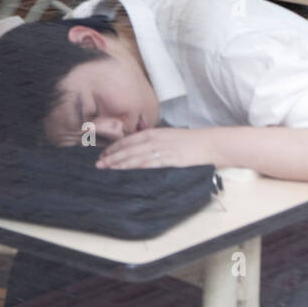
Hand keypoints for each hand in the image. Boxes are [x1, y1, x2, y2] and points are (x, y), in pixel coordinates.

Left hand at [96, 127, 220, 169]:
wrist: (209, 144)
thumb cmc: (190, 142)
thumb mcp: (168, 136)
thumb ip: (154, 142)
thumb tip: (139, 150)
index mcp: (154, 133)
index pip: (128, 140)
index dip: (114, 148)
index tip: (103, 155)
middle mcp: (154, 140)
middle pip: (128, 149)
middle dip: (111, 157)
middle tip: (98, 165)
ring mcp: (161, 150)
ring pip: (134, 157)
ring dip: (118, 164)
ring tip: (106, 170)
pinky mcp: (169, 160)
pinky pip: (148, 165)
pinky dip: (134, 169)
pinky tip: (125, 173)